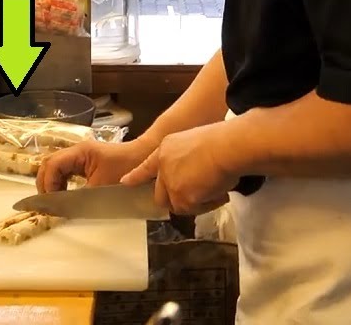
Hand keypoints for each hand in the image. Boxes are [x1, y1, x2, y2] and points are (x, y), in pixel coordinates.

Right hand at [36, 138, 156, 192]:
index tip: (51, 202)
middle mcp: (76, 151)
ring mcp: (80, 156)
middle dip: (45, 184)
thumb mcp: (101, 188)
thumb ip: (80, 198)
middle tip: (48, 204)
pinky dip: (61, 183)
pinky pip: (65, 171)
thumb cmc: (126, 170)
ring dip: (52, 184)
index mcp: (79, 152)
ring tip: (55, 201)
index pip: (52, 164)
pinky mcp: (85, 163)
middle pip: (49, 164)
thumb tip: (62, 211)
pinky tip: (65, 196)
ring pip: (55, 167)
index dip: (48, 183)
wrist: (145, 159)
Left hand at [121, 122, 238, 215]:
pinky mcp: (181, 198)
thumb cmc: (221, 140)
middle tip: (197, 195)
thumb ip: (184, 160)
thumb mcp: (193, 143)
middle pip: (162, 194)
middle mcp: (163, 167)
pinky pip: (195, 209)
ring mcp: (170, 184)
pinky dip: (208, 204)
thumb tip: (194, 176)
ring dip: (196, 202)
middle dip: (177, 198)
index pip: (147, 165)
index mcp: (166, 149)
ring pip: (179, 205)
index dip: (136, 175)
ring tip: (216, 189)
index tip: (125, 182)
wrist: (226, 147)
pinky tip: (220, 193)